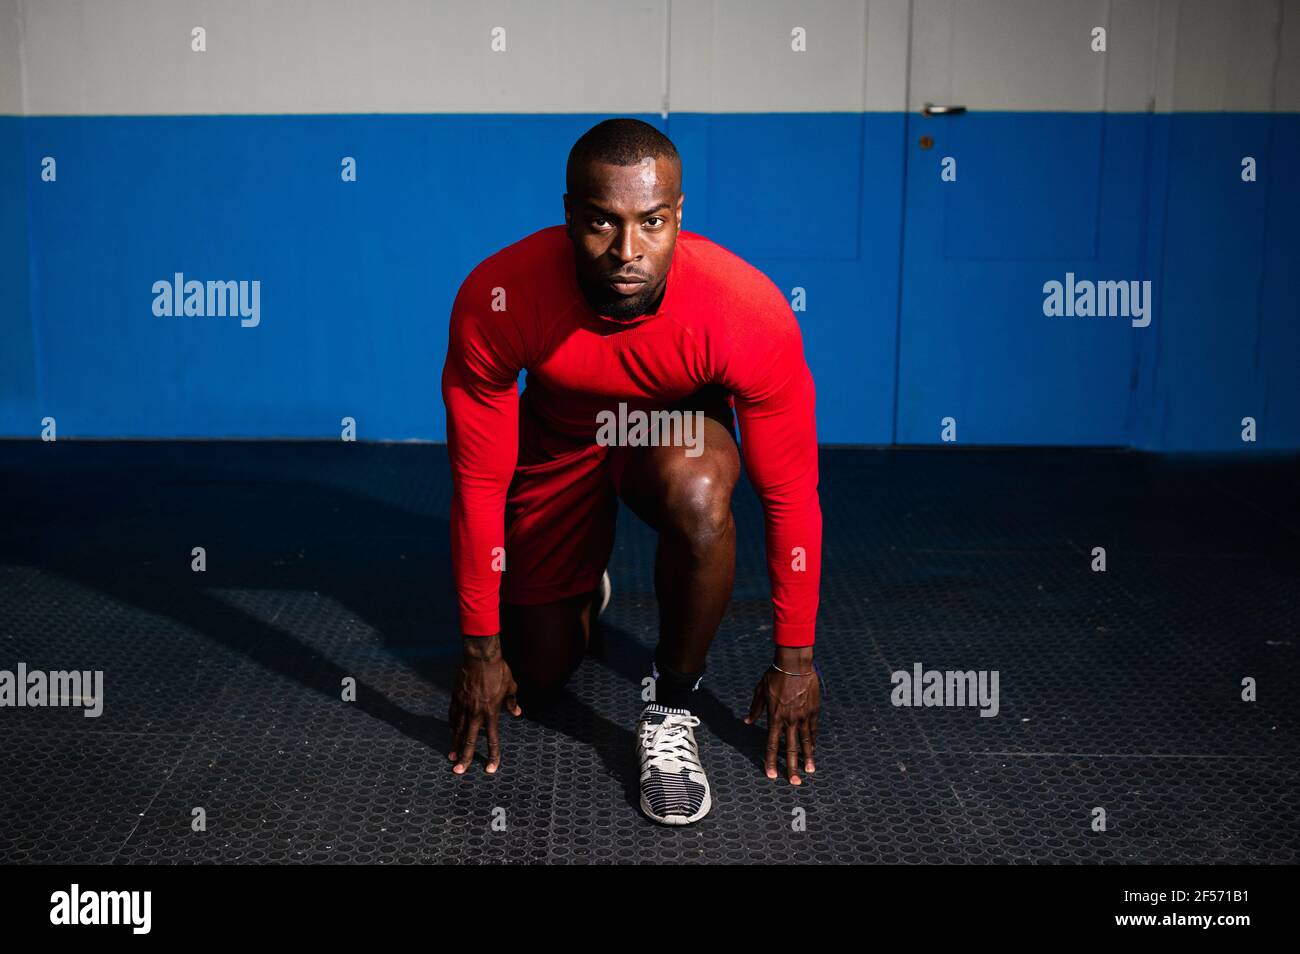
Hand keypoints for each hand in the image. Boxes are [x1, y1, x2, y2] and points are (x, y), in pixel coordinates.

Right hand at [447, 634, 520, 773]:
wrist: (480, 656)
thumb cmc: (499, 670)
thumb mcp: (511, 686)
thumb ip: (512, 702)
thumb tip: (517, 712)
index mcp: (492, 712)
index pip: (492, 739)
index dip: (492, 755)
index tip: (490, 769)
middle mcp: (476, 713)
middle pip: (469, 740)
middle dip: (464, 757)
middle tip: (458, 771)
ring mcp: (464, 706)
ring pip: (457, 730)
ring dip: (454, 744)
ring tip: (452, 757)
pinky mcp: (456, 698)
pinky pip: (452, 716)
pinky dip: (451, 726)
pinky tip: (451, 733)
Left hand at [744, 646, 819, 783]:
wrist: (794, 664)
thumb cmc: (775, 676)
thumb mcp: (760, 691)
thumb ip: (755, 709)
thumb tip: (747, 721)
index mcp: (774, 717)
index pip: (772, 745)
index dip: (771, 761)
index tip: (772, 775)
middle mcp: (789, 720)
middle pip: (790, 749)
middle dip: (792, 767)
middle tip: (794, 783)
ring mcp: (802, 716)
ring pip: (805, 742)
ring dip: (807, 758)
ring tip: (810, 771)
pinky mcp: (813, 710)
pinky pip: (813, 730)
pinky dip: (813, 741)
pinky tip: (813, 750)